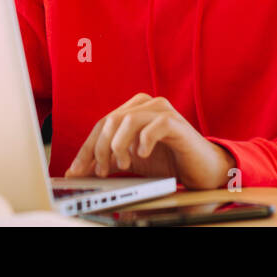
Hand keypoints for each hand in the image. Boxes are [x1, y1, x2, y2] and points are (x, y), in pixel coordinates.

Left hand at [65, 93, 235, 189]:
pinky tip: (143, 156)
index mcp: (132, 110)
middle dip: (99, 149)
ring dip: (118, 146)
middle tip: (101, 171)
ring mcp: (161, 110)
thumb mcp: (131, 162)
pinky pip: (154, 125)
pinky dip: (143, 142)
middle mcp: (145, 104)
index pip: (101, 124)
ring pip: (127, 120)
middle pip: (110, 120)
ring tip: (123, 165)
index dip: (86, 148)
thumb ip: (107, 162)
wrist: (201, 169)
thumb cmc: (168, 162)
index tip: (75, 170)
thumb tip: (78, 171)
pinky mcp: (175, 121)